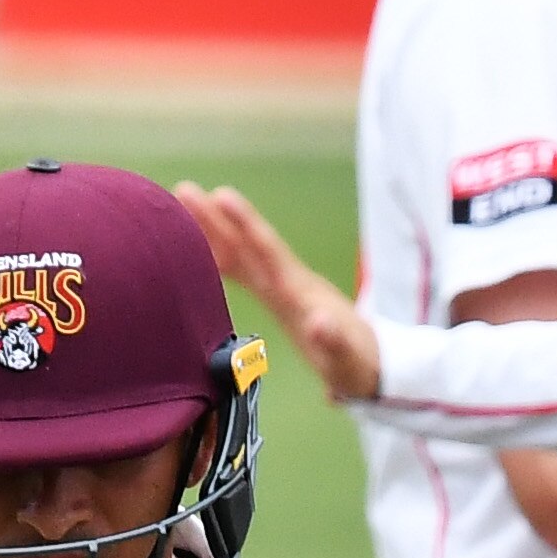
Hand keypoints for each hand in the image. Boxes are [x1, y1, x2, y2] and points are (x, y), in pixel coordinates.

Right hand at [174, 183, 383, 402]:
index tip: (221, 196)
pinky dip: (222, 257)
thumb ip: (333, 342)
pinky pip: (244, 271)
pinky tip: (201, 251)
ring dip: (214, 231)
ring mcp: (284, 287)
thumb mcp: (347, 362)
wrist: (373, 365)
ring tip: (183, 206)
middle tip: (184, 190)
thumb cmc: (357, 367)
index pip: (268, 252)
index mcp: (300, 293)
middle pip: (248, 244)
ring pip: (243, 253)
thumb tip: (317, 322)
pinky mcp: (280, 297)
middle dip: (218, 219)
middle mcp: (289, 282)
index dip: (245, 225)